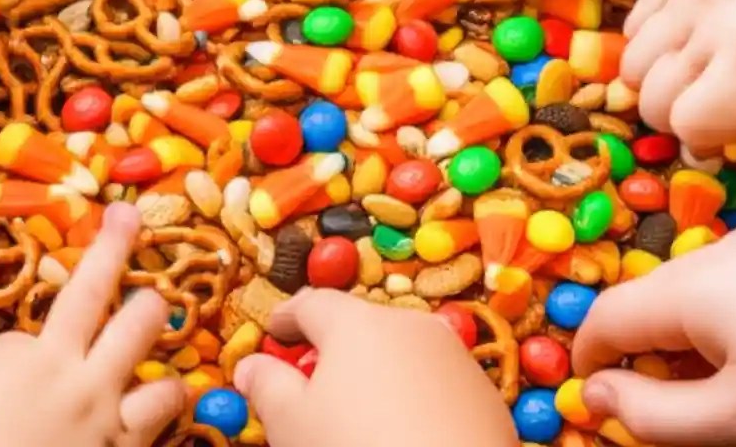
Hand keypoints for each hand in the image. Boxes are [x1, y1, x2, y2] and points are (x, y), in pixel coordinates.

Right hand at [0, 202, 185, 446]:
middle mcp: (75, 374)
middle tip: (134, 224)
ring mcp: (106, 414)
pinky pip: (162, 425)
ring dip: (168, 376)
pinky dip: (167, 418)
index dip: (31, 347)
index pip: (32, 332)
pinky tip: (176, 413)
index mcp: (21, 355)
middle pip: (111, 303)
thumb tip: (13, 389)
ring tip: (175, 378)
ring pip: (160, 377)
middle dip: (120, 257)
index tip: (20, 369)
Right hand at [234, 289, 516, 445]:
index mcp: (358, 322)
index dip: (287, 318)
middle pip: (360, 325)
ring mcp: (454, 356)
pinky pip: (435, 382)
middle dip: (334, 349)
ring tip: (360, 415)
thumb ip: (267, 386)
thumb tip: (250, 365)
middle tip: (312, 384)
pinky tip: (405, 432)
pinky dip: (414, 395)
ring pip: (402, 352)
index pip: (312, 304)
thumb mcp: (293, 425)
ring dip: (377, 372)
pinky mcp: (484, 391)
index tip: (273, 332)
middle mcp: (410, 325)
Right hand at [572, 216, 735, 444]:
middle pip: (648, 300)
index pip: (606, 317)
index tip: (593, 399)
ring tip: (734, 386)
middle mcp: (713, 248)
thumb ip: (651, 415)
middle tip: (677, 409)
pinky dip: (726, 314)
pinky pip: (732, 276)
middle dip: (646, 354)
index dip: (588, 360)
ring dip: (688, 336)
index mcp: (689, 288)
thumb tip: (593, 395)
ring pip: (691, 289)